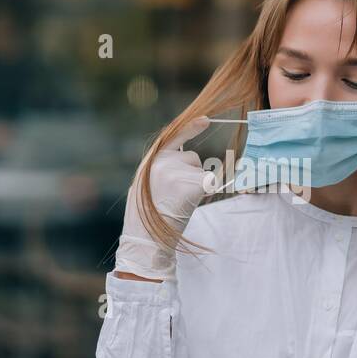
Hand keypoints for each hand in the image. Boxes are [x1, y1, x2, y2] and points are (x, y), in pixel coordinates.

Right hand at [114, 117, 215, 280]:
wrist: (146, 238)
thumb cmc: (147, 218)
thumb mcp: (147, 185)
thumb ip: (162, 169)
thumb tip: (185, 160)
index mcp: (152, 160)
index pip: (174, 136)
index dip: (191, 127)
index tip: (206, 119)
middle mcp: (164, 160)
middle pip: (193, 158)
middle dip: (193, 174)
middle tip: (178, 198)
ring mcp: (178, 170)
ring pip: (202, 172)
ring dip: (198, 186)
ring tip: (180, 203)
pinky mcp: (193, 182)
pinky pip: (210, 183)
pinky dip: (206, 194)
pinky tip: (189, 205)